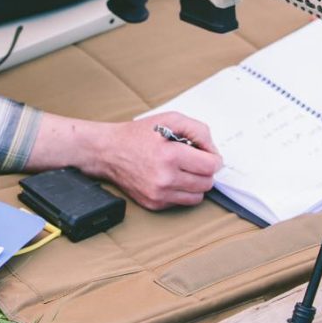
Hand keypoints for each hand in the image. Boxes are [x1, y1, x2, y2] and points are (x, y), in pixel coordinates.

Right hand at [28, 111, 220, 210]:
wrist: (108, 151)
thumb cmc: (139, 134)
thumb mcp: (171, 119)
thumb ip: (198, 131)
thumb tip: (213, 152)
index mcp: (171, 156)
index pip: (210, 166)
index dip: (213, 158)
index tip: (207, 154)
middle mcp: (165, 179)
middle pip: (207, 183)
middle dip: (205, 171)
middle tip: (194, 160)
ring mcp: (159, 194)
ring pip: (197, 197)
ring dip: (196, 183)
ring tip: (184, 169)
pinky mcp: (154, 203)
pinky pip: (181, 202)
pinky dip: (182, 191)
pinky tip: (172, 178)